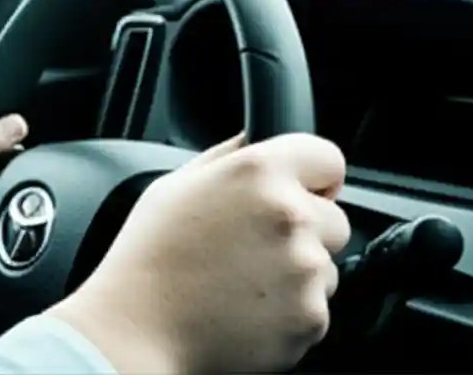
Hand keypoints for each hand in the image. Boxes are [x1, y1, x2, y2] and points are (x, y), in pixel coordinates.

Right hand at [50, 132, 349, 373]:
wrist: (138, 331)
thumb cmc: (149, 257)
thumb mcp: (178, 184)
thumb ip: (231, 156)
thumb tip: (259, 141)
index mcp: (259, 172)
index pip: (328, 159)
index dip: (315, 179)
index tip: (302, 194)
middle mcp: (290, 214)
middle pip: (335, 219)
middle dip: (307, 232)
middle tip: (254, 249)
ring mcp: (304, 269)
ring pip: (327, 268)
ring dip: (298, 275)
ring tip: (242, 284)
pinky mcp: (310, 317)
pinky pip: (316, 309)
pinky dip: (290, 314)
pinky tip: (247, 310)